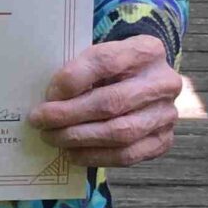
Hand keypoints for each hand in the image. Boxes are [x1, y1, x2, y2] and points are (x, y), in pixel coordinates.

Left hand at [28, 32, 181, 167]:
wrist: (144, 84)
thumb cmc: (113, 70)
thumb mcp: (98, 56)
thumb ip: (80, 70)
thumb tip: (51, 100)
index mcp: (147, 50)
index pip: (105, 62)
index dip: (73, 79)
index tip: (49, 94)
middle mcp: (164, 82)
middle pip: (112, 102)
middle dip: (69, 115)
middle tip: (40, 121)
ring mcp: (167, 114)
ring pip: (120, 133)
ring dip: (79, 138)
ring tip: (52, 138)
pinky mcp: (164, 140)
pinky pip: (127, 156)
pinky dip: (95, 156)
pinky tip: (72, 153)